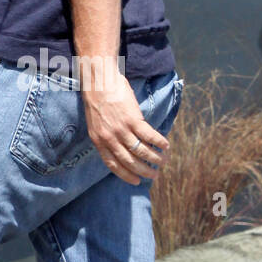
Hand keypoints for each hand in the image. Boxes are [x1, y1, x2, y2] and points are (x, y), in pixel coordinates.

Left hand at [81, 66, 170, 184]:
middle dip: (144, 171)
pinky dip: (159, 142)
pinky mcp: (132, 119)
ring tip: (163, 161)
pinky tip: (166, 146)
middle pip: (129, 161)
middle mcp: (109, 138)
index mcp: (99, 141)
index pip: (113, 164)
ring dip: (155, 158)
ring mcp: (121, 129)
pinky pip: (149, 136)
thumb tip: (119, 147)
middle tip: (154, 175)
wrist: (99, 81)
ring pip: (141, 151)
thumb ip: (106, 136)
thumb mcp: (96, 123)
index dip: (126, 174)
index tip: (136, 181)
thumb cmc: (97, 99)